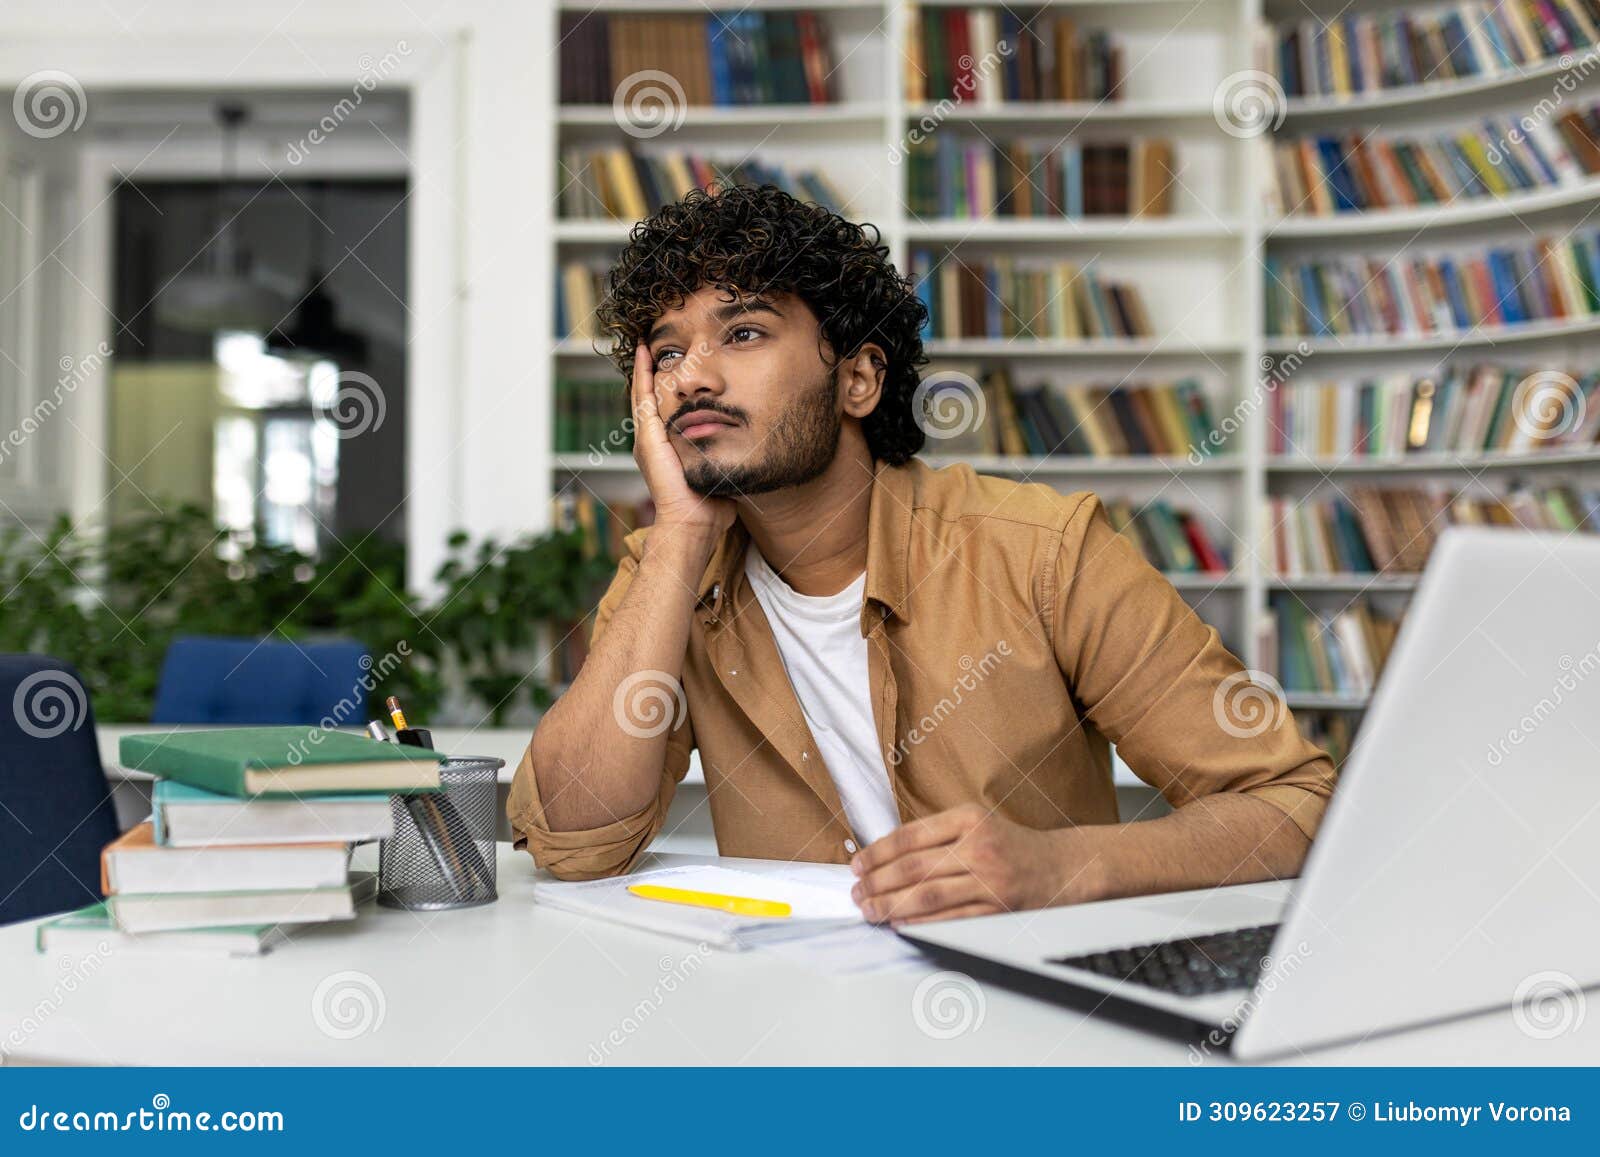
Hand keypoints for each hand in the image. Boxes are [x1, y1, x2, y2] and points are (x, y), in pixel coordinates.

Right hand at [631, 342, 735, 534]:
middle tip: (656, 345)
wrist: (693, 525)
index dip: (672, 390)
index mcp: (669, 450)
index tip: (679, 368)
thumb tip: (748, 453)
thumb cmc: (710, 509)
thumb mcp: (720, 473)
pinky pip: (643, 397)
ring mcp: (647, 438)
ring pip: (644, 393)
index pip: (669, 411)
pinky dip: (643, 374)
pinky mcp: (647, 437)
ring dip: (645, 367)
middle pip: (653, 397)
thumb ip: (728, 460)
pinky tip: (645, 353)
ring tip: (646, 343)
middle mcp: (654, 442)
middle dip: (655, 372)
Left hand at [848, 804, 1100, 924]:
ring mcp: (990, 880)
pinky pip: (950, 919)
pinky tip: (900, 923)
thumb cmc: (1011, 845)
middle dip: (877, 882)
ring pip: (928, 895)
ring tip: (870, 910)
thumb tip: (885, 856)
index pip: (910, 836)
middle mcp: (979, 846)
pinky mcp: (997, 909)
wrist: (1063, 866)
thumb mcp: (977, 822)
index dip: (877, 853)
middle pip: (914, 867)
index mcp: (969, 818)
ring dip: (891, 905)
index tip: (858, 865)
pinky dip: (920, 923)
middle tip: (857, 892)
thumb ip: (937, 833)